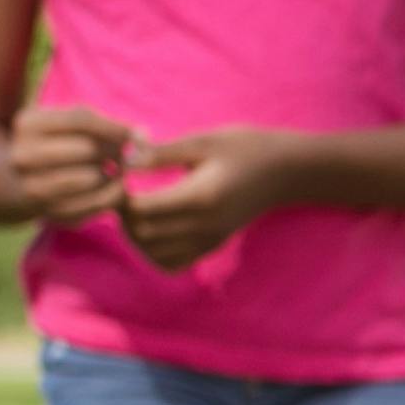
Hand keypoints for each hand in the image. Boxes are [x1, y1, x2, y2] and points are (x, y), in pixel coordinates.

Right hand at [7, 106, 144, 225]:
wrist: (26, 182)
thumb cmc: (62, 145)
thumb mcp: (73, 126)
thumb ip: (108, 125)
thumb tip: (143, 136)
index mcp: (28, 124)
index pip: (81, 119)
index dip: (114, 126)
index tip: (133, 134)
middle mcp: (23, 156)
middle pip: (88, 148)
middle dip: (113, 151)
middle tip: (121, 155)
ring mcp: (32, 187)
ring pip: (93, 177)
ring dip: (113, 174)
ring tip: (115, 170)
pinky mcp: (50, 213)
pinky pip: (96, 204)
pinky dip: (113, 196)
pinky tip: (114, 188)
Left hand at [117, 126, 302, 271]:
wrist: (284, 172)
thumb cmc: (243, 148)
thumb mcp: (202, 141)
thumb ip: (162, 153)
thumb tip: (124, 161)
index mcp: (201, 197)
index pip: (142, 209)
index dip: (121, 194)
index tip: (120, 175)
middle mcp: (206, 226)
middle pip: (143, 234)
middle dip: (123, 214)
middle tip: (122, 191)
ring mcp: (210, 241)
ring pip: (154, 254)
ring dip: (135, 235)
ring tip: (135, 210)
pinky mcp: (212, 247)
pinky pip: (172, 263)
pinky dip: (154, 251)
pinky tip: (154, 226)